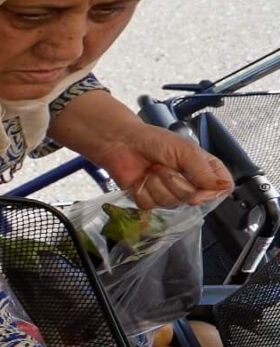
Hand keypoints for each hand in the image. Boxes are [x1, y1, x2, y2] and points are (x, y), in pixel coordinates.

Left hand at [89, 125, 232, 213]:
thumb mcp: (185, 150)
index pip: (222, 189)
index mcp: (205, 169)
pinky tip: (140, 179)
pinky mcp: (149, 199)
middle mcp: (190, 183)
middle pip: (193, 198)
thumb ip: (204, 171)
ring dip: (157, 184)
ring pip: (170, 203)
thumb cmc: (156, 141)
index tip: (198, 186)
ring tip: (152, 169)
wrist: (123, 143)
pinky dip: (143, 191)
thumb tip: (224, 187)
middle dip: (175, 181)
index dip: (211, 192)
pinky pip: (150, 205)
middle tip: (164, 166)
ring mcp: (169, 193)